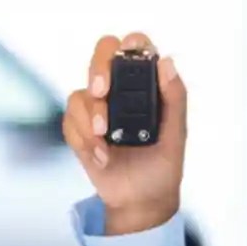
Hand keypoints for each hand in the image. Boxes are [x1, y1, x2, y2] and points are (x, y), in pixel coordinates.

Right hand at [63, 32, 187, 234]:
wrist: (141, 200)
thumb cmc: (163, 164)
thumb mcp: (176, 133)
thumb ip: (175, 98)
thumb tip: (166, 62)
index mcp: (146, 84)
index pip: (134, 47)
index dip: (127, 45)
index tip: (125, 57)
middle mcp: (119, 89)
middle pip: (100, 56)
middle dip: (97, 71)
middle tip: (101, 93)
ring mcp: (97, 108)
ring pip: (80, 94)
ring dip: (89, 118)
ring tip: (104, 144)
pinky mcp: (80, 128)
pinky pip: (69, 121)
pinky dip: (82, 139)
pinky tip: (100, 157)